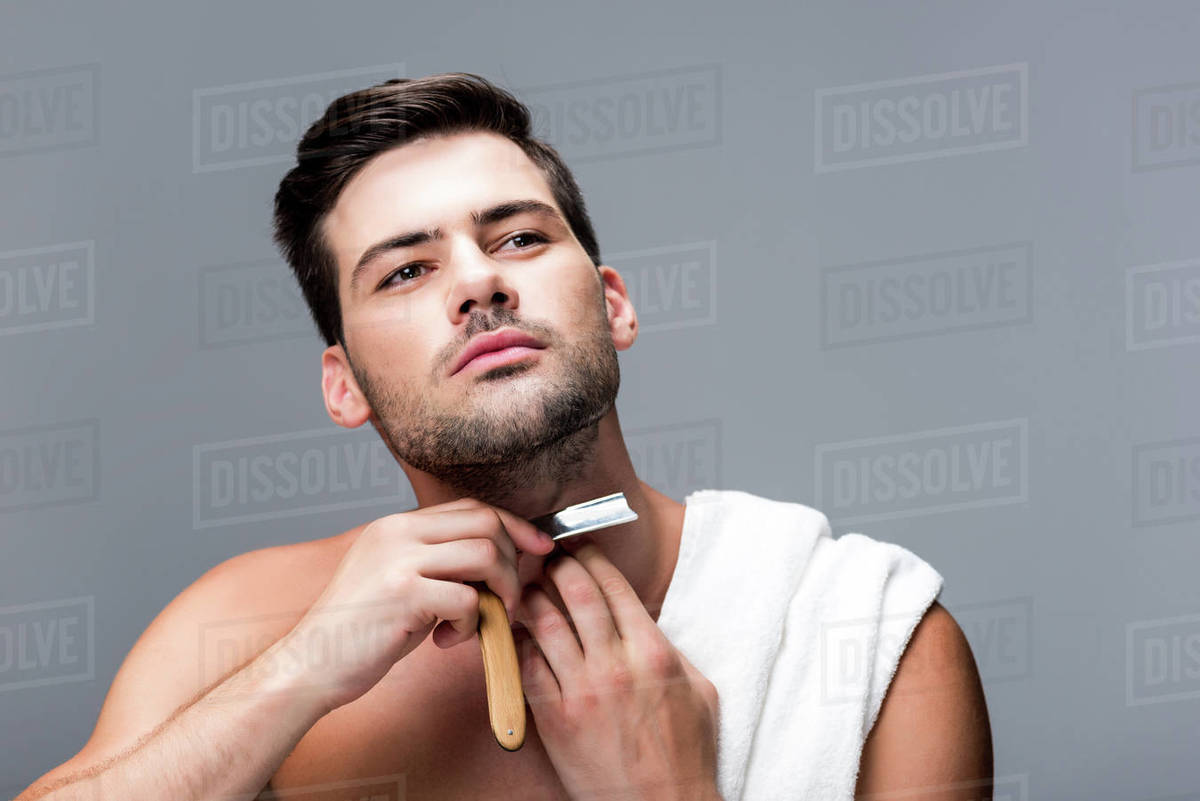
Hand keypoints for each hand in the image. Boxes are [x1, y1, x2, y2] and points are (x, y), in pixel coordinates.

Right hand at [287, 497, 556, 711]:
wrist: (309, 665)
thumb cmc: (359, 630)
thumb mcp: (399, 580)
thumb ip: (439, 561)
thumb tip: (498, 557)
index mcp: (397, 524)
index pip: (473, 507)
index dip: (514, 526)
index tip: (540, 547)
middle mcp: (397, 531)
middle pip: (486, 523)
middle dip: (511, 562)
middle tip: (506, 599)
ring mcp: (399, 559)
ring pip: (485, 554)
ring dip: (499, 591)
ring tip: (479, 619)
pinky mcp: (402, 593)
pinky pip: (468, 597)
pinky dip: (471, 622)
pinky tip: (445, 640)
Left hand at [513, 542, 720, 800]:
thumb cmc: (685, 751)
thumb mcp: (698, 688)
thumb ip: (667, 646)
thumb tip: (640, 616)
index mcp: (653, 651)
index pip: (613, 585)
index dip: (591, 557)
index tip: (579, 546)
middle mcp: (615, 664)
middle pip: (574, 593)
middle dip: (556, 566)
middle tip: (546, 557)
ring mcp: (581, 691)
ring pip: (543, 623)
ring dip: (531, 597)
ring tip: (525, 587)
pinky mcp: (554, 718)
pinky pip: (527, 665)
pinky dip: (520, 642)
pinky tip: (518, 632)